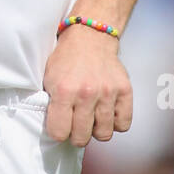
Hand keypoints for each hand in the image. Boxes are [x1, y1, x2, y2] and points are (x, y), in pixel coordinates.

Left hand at [43, 23, 132, 146]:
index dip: (58, 132)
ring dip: (96, 130)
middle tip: (75, 125)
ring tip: (92, 118)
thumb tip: (55, 130)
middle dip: (76, 135)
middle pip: (81, 137)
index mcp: (64, 91)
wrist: (90, 37)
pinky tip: (107, 113)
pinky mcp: (124, 91)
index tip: (60, 127)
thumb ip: (51, 104)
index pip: (59, 133)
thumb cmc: (67, 59)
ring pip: (104, 134)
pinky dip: (115, 123)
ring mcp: (108, 93)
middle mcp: (86, 93)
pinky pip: (123, 123)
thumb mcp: (49, 79)